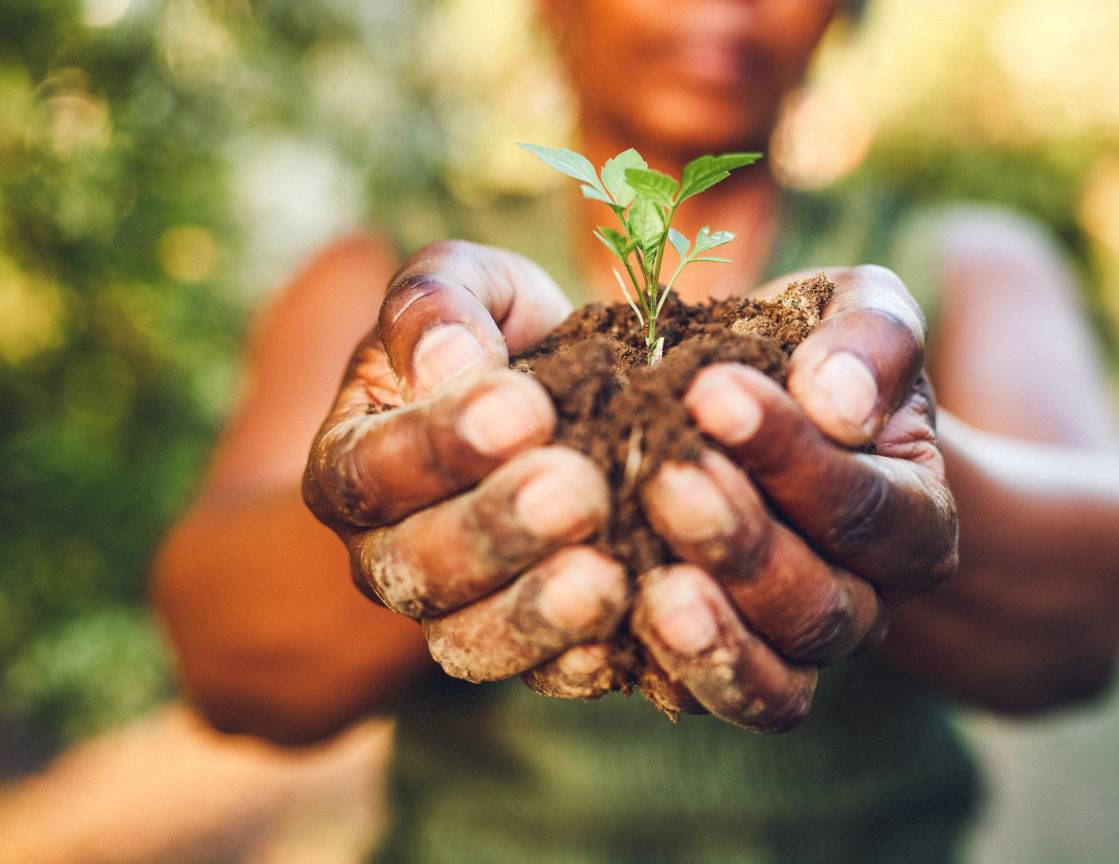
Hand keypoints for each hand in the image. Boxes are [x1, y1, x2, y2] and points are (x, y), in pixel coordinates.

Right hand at [302, 240, 631, 684]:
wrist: (555, 399)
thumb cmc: (498, 336)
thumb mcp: (467, 287)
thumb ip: (437, 303)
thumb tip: (447, 361)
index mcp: (350, 461)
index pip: (373, 465)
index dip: (442, 442)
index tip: (524, 409)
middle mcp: (383, 552)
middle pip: (416, 564)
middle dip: (498, 529)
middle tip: (577, 492)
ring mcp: (448, 612)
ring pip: (467, 639)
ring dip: (535, 614)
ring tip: (605, 578)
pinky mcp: (519, 648)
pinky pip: (538, 676)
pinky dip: (581, 662)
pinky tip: (631, 626)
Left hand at [631, 265, 957, 732]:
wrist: (772, 416)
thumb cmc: (816, 357)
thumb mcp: (857, 315)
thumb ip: (870, 340)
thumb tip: (840, 404)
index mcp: (915, 518)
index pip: (869, 503)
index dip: (793, 455)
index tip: (713, 391)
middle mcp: (866, 601)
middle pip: (819, 604)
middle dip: (741, 542)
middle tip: (665, 477)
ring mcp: (793, 649)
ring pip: (773, 676)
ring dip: (708, 634)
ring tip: (645, 585)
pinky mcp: (720, 670)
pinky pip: (702, 702)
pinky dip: (655, 674)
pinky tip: (597, 624)